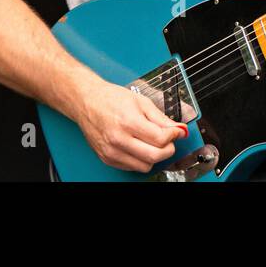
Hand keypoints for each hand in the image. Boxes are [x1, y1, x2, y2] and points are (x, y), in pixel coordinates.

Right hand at [74, 79, 189, 172]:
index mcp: (128, 122)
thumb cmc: (111, 99)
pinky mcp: (107, 159)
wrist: (86, 102)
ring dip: (154, 156)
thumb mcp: (140, 101)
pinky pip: (132, 167)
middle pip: (155, 156)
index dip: (174, 135)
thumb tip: (179, 129)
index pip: (160, 138)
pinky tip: (138, 145)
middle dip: (168, 149)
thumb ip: (161, 118)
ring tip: (151, 142)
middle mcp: (119, 139)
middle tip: (169, 140)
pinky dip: (140, 159)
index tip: (177, 132)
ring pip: (145, 166)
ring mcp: (112, 151)